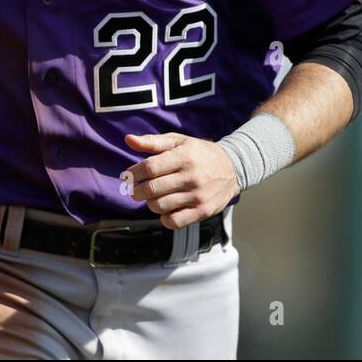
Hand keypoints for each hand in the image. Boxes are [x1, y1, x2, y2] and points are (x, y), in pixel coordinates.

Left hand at [123, 133, 240, 229]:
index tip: (129, 175)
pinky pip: (174, 221)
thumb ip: (152, 142)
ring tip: (152, 197)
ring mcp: (198, 195)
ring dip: (150, 203)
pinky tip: (166, 209)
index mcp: (184, 156)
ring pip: (160, 206)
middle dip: (137, 191)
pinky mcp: (203, 211)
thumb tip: (128, 139)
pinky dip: (164, 217)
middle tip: (135, 190)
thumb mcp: (178, 142)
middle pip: (152, 189)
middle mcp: (191, 176)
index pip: (150, 167)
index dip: (133, 173)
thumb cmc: (199, 153)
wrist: (232, 167)